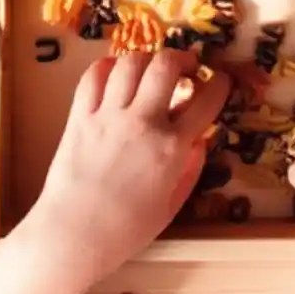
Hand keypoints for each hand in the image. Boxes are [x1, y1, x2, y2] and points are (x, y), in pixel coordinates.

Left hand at [17, 50, 229, 285]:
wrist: (73, 235)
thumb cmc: (126, 230)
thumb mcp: (172, 205)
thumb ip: (190, 170)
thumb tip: (199, 143)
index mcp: (172, 147)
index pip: (206, 101)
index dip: (219, 84)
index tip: (220, 79)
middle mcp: (143, 122)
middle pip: (166, 66)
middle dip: (182, 58)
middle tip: (186, 66)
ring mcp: (108, 116)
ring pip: (130, 63)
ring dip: (146, 59)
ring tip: (151, 68)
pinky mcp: (79, 117)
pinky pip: (94, 76)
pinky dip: (108, 66)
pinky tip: (116, 73)